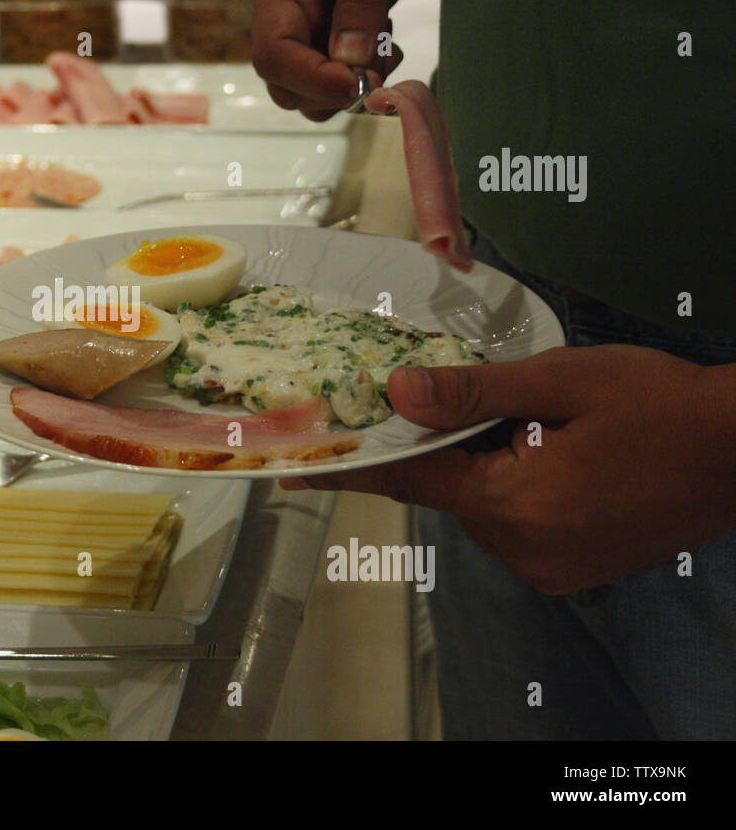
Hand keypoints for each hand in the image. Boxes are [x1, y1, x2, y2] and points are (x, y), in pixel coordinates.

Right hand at [252, 0, 439, 120]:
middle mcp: (286, 11)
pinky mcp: (330, 34)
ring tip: (386, 54)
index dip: (310, 78)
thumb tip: (350, 62)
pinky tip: (386, 48)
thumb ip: (363, 0)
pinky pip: (333, 78)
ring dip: (348, 90)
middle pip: (283, 82)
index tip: (357, 82)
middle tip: (378, 73)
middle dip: (329, 91)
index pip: (272, 53)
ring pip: (306, 90)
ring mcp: (307, 26)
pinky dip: (361, 78)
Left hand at [284, 346, 735, 593]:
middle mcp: (524, 551)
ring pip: (484, 505)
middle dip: (447, 446)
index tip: (293, 467)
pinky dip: (516, 487)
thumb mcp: (561, 382)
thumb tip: (395, 393)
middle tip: (465, 400)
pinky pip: (517, 523)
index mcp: (515, 506)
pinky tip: (554, 453)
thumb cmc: (658, 406)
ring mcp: (552, 568)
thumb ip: (473, 391)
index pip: (408, 483)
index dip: (351, 468)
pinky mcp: (574, 569)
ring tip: (538, 424)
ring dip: (488, 464)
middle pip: (449, 490)